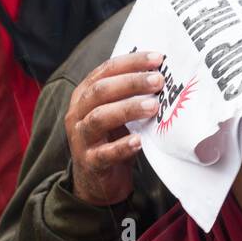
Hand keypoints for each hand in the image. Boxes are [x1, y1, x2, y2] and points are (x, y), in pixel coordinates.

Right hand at [65, 50, 164, 206]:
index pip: (106, 70)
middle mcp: (78, 113)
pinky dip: (122, 146)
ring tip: (153, 107)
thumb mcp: (118, 113)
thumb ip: (131, 95)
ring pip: (99, 118)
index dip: (131, 62)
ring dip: (127, 109)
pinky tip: (139, 141)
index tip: (158, 58)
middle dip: (131, 83)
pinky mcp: (90, 162)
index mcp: (85, 95)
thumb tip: (163, 73)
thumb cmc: (112, 139)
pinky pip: (104, 153)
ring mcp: (81, 138)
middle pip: (101, 91)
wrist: (97, 182)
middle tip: (158, 81)